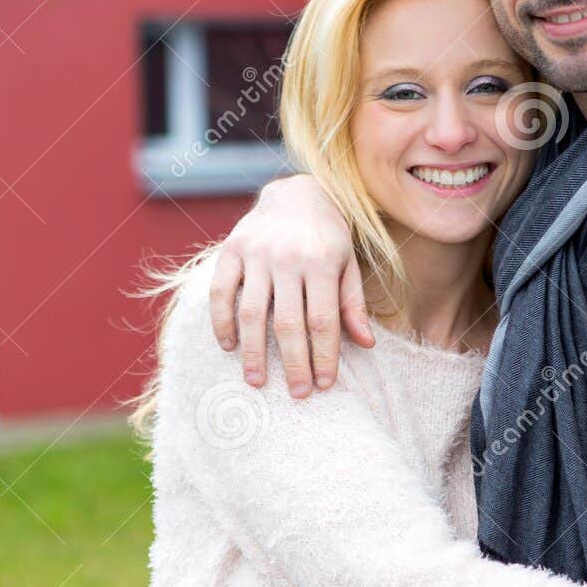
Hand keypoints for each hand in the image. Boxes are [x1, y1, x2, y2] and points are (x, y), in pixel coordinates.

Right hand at [209, 174, 372, 396]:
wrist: (296, 193)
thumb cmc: (328, 236)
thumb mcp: (349, 264)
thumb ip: (353, 303)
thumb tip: (366, 343)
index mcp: (322, 262)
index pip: (322, 320)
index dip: (323, 356)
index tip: (324, 385)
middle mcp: (288, 257)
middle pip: (288, 322)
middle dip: (293, 363)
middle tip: (297, 394)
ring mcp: (257, 253)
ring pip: (251, 312)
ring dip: (253, 352)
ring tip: (257, 380)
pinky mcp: (231, 250)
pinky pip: (221, 292)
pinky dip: (222, 321)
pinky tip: (228, 346)